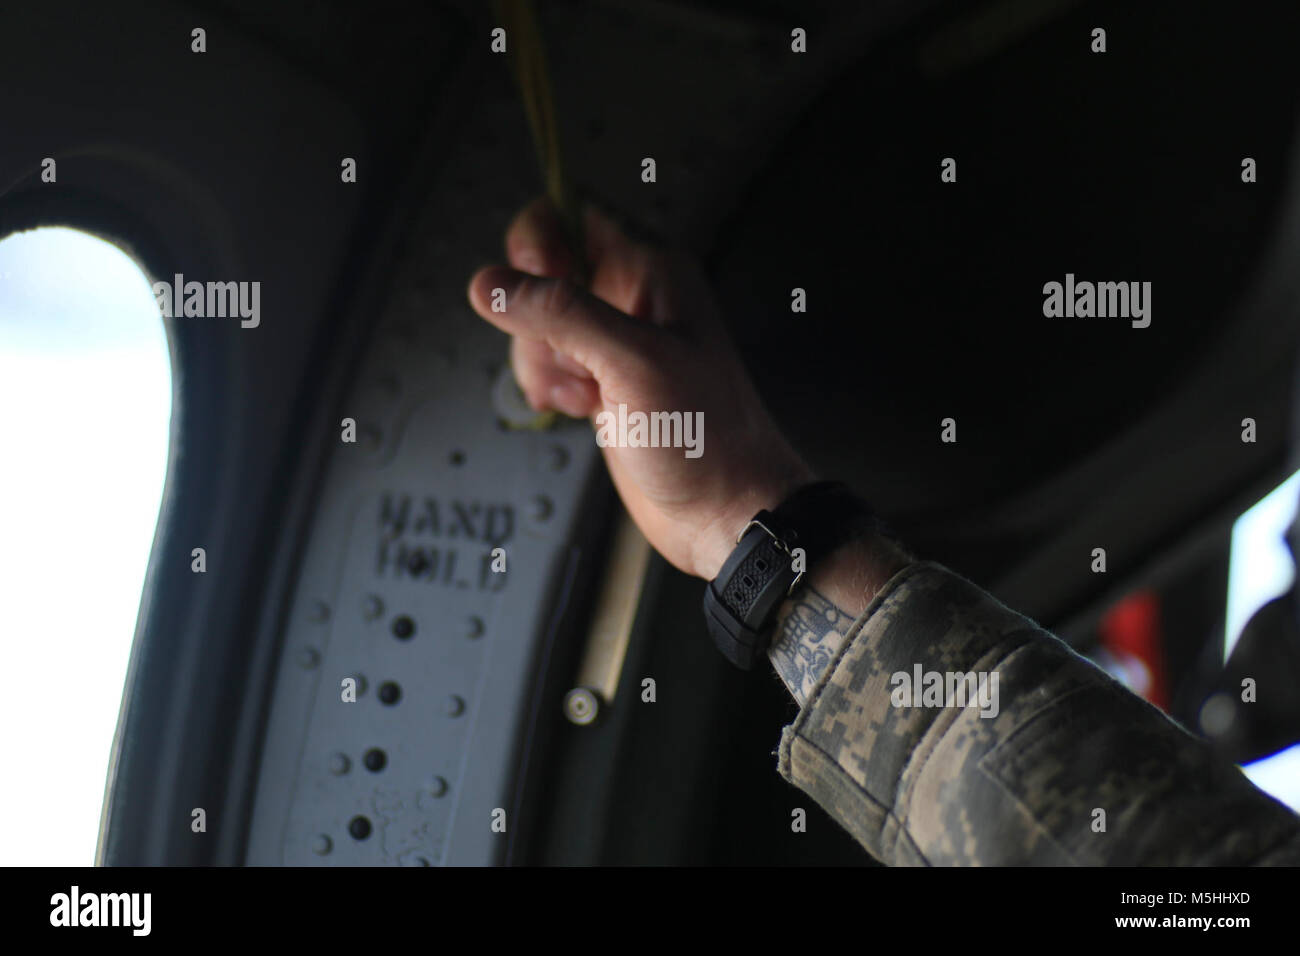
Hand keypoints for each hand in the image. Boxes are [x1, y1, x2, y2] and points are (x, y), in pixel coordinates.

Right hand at [466, 198, 812, 579]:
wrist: (725, 512)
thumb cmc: (708, 439)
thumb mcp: (632, 364)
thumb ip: (561, 313)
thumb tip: (494, 283)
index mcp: (653, 273)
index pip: (572, 216)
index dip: (539, 244)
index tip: (537, 288)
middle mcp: (633, 299)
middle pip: (541, 276)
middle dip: (537, 323)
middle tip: (574, 358)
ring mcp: (614, 343)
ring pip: (538, 325)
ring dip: (543, 363)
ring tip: (586, 393)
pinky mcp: (602, 382)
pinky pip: (549, 364)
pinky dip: (550, 386)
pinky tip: (581, 409)